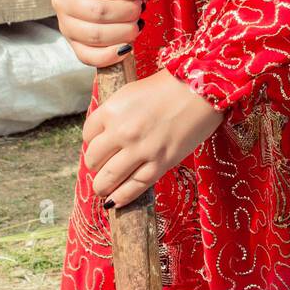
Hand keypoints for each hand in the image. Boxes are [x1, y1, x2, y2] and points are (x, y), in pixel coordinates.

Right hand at [52, 0, 151, 66]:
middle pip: (98, 12)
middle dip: (127, 12)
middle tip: (139, 8)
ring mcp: (64, 24)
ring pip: (94, 36)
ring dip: (124, 33)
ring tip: (135, 24)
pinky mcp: (72, 44)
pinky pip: (88, 57)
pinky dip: (110, 56)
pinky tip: (127, 47)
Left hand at [83, 69, 224, 207]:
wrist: (202, 90)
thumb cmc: (169, 86)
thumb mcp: (132, 92)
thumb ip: (115, 112)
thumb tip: (105, 134)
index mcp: (112, 109)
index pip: (88, 134)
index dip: (93, 142)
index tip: (100, 146)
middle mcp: (122, 131)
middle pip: (94, 158)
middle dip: (96, 165)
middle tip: (102, 168)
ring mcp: (141, 149)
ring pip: (110, 177)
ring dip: (103, 187)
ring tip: (103, 191)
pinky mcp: (161, 163)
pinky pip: (135, 186)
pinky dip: (122, 196)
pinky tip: (115, 202)